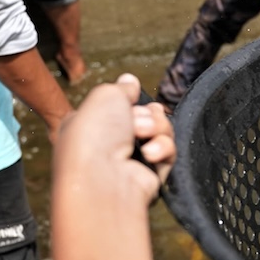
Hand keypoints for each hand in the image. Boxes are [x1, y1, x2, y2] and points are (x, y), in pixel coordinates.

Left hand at [54, 74, 174, 205]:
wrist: (103, 179)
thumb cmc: (94, 137)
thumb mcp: (104, 96)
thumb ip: (122, 87)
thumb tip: (130, 81)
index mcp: (90, 126)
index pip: (120, 107)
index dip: (131, 100)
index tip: (133, 97)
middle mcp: (109, 145)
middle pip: (146, 117)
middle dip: (147, 114)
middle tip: (137, 120)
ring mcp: (130, 162)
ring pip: (160, 133)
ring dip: (157, 128)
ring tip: (144, 135)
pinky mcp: (150, 176)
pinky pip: (168, 154)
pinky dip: (163, 149)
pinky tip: (151, 153)